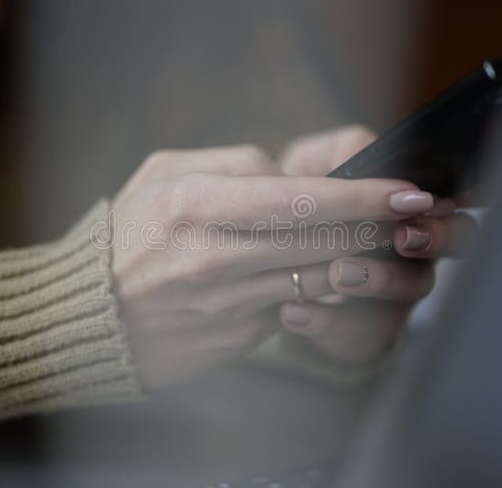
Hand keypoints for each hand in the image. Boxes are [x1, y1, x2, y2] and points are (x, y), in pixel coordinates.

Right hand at [111, 144, 439, 389]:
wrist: (87, 316)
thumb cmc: (126, 235)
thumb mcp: (163, 175)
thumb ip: (232, 164)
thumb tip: (291, 175)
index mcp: (195, 205)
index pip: (301, 200)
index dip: (363, 197)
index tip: (406, 191)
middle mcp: (215, 259)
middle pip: (322, 241)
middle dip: (378, 227)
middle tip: (414, 215)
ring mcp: (229, 306)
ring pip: (319, 280)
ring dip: (361, 259)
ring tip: (385, 241)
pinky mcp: (238, 339)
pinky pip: (296, 309)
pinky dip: (322, 291)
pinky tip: (331, 273)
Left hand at [277, 126, 476, 362]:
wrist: (261, 249)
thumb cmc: (300, 199)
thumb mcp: (317, 163)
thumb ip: (345, 151)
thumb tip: (365, 157)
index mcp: (410, 212)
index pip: (455, 213)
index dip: (453, 212)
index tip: (430, 206)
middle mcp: (412, 256)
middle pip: (449, 253)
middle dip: (431, 241)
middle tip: (402, 236)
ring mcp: (392, 299)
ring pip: (407, 297)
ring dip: (375, 282)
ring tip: (335, 273)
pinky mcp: (361, 334)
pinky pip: (358, 337)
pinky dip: (325, 324)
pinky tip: (294, 311)